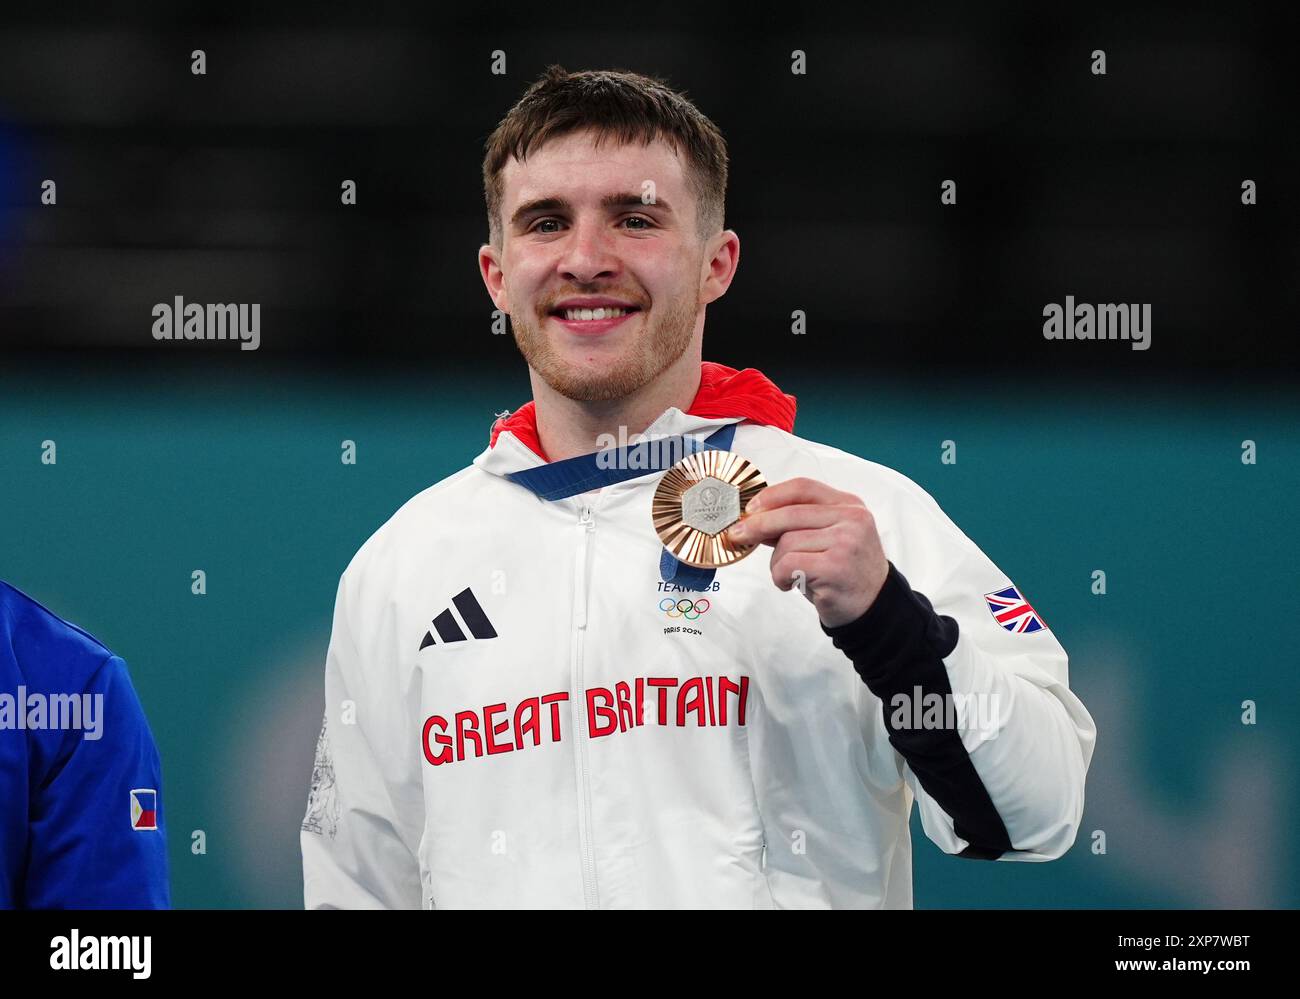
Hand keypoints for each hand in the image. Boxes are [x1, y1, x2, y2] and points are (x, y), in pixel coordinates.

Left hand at [724, 477, 888, 628]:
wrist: (873, 607)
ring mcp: (846, 542)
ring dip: (776, 562)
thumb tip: (755, 517)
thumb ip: (798, 524)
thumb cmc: (843, 572)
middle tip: (737, 535)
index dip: (772, 495)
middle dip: (757, 525)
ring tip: (787, 575)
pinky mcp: (836, 567)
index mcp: (849, 505)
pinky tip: (790, 584)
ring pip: (787, 542)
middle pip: (790, 513)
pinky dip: (779, 576)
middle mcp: (852, 519)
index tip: (751, 508)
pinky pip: (788, 564)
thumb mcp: (827, 539)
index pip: (804, 488)